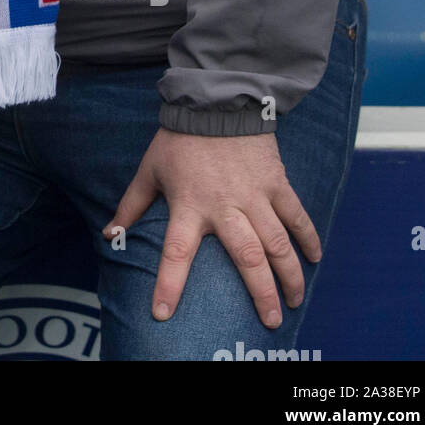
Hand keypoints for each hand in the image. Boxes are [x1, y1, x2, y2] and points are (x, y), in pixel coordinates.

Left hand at [103, 127, 320, 329]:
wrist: (214, 101)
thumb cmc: (178, 139)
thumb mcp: (149, 170)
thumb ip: (132, 205)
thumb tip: (109, 233)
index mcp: (189, 205)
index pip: (176, 253)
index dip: (168, 285)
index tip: (163, 314)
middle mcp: (225, 206)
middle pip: (247, 257)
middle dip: (260, 293)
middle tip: (270, 323)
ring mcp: (255, 195)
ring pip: (278, 243)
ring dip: (289, 275)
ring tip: (294, 302)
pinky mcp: (276, 182)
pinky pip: (297, 215)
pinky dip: (309, 237)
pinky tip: (316, 258)